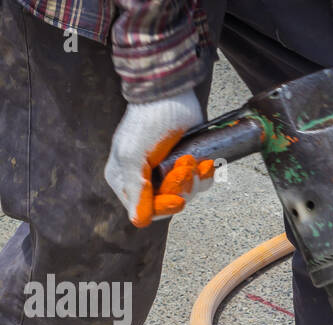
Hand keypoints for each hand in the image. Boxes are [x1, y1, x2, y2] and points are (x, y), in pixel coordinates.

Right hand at [104, 89, 212, 226]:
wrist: (170, 95)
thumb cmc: (146, 123)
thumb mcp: (134, 157)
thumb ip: (137, 190)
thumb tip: (139, 222)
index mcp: (125, 180)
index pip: (146, 211)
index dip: (164, 207)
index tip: (178, 199)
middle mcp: (145, 180)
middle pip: (170, 204)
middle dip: (182, 187)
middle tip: (186, 165)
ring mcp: (166, 172)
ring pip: (187, 193)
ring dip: (195, 179)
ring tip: (193, 158)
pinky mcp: (185, 164)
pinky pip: (200, 182)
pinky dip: (206, 174)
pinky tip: (207, 163)